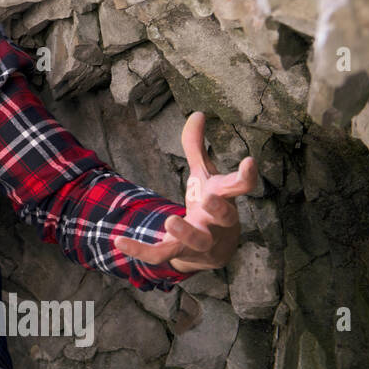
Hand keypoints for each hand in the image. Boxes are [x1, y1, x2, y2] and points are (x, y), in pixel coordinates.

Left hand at [113, 111, 257, 273]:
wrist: (212, 249)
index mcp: (225, 199)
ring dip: (186, 233)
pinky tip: (119, 241)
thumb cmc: (210, 205)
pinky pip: (161, 255)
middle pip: (224, 218)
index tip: (249, 161)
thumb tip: (197, 113)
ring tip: (170, 221)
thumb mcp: (204, 176)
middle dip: (218, 209)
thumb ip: (196, 147)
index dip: (246, 176)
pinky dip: (140, 251)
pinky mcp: (181, 254)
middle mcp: (219, 223)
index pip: (241, 188)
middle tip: (207, 199)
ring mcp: (202, 242)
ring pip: (198, 241)